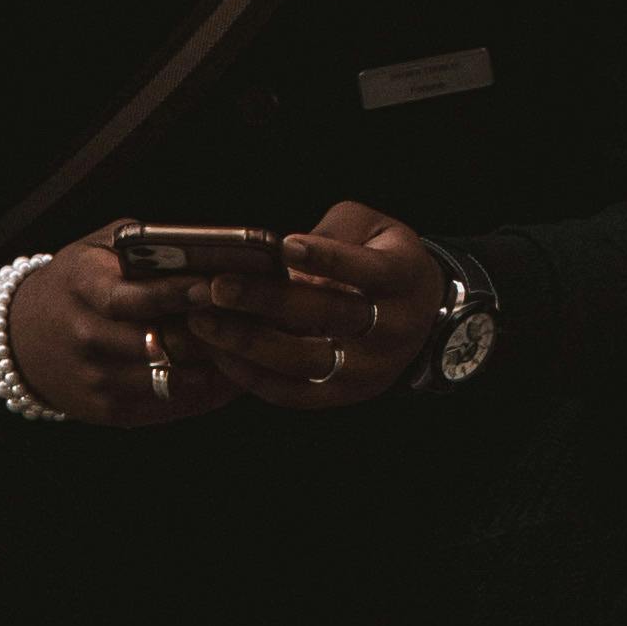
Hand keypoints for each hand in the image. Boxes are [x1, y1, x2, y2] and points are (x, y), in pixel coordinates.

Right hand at [0, 236, 228, 434]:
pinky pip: (172, 406)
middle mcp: (87, 338)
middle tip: (251, 318)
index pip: (136, 298)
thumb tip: (204, 252)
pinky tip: (231, 373)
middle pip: (163, 343)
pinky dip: (206, 391)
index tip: (215, 285)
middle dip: (210, 332)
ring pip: (175, 379)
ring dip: (216, 365)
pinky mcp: (110, 411)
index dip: (178, 293)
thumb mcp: (98, 248)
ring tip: (250, 345)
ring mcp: (97, 380)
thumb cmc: (77, 282)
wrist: (23, 337)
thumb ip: (144, 247)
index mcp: (83, 288)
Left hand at [170, 200, 447, 414]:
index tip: (284, 246)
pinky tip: (219, 352)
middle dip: (267, 300)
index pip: (365, 269)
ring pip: (303, 359)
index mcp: (401, 278)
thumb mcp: (372, 230)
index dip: (326, 258)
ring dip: (248, 342)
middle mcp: (390, 328)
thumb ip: (330, 234)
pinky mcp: (343, 395)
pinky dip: (252, 375)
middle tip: (218, 287)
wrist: (422, 318)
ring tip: (204, 322)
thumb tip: (273, 250)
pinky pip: (292, 391)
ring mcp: (367, 368)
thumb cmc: (384, 260)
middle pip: (327, 315)